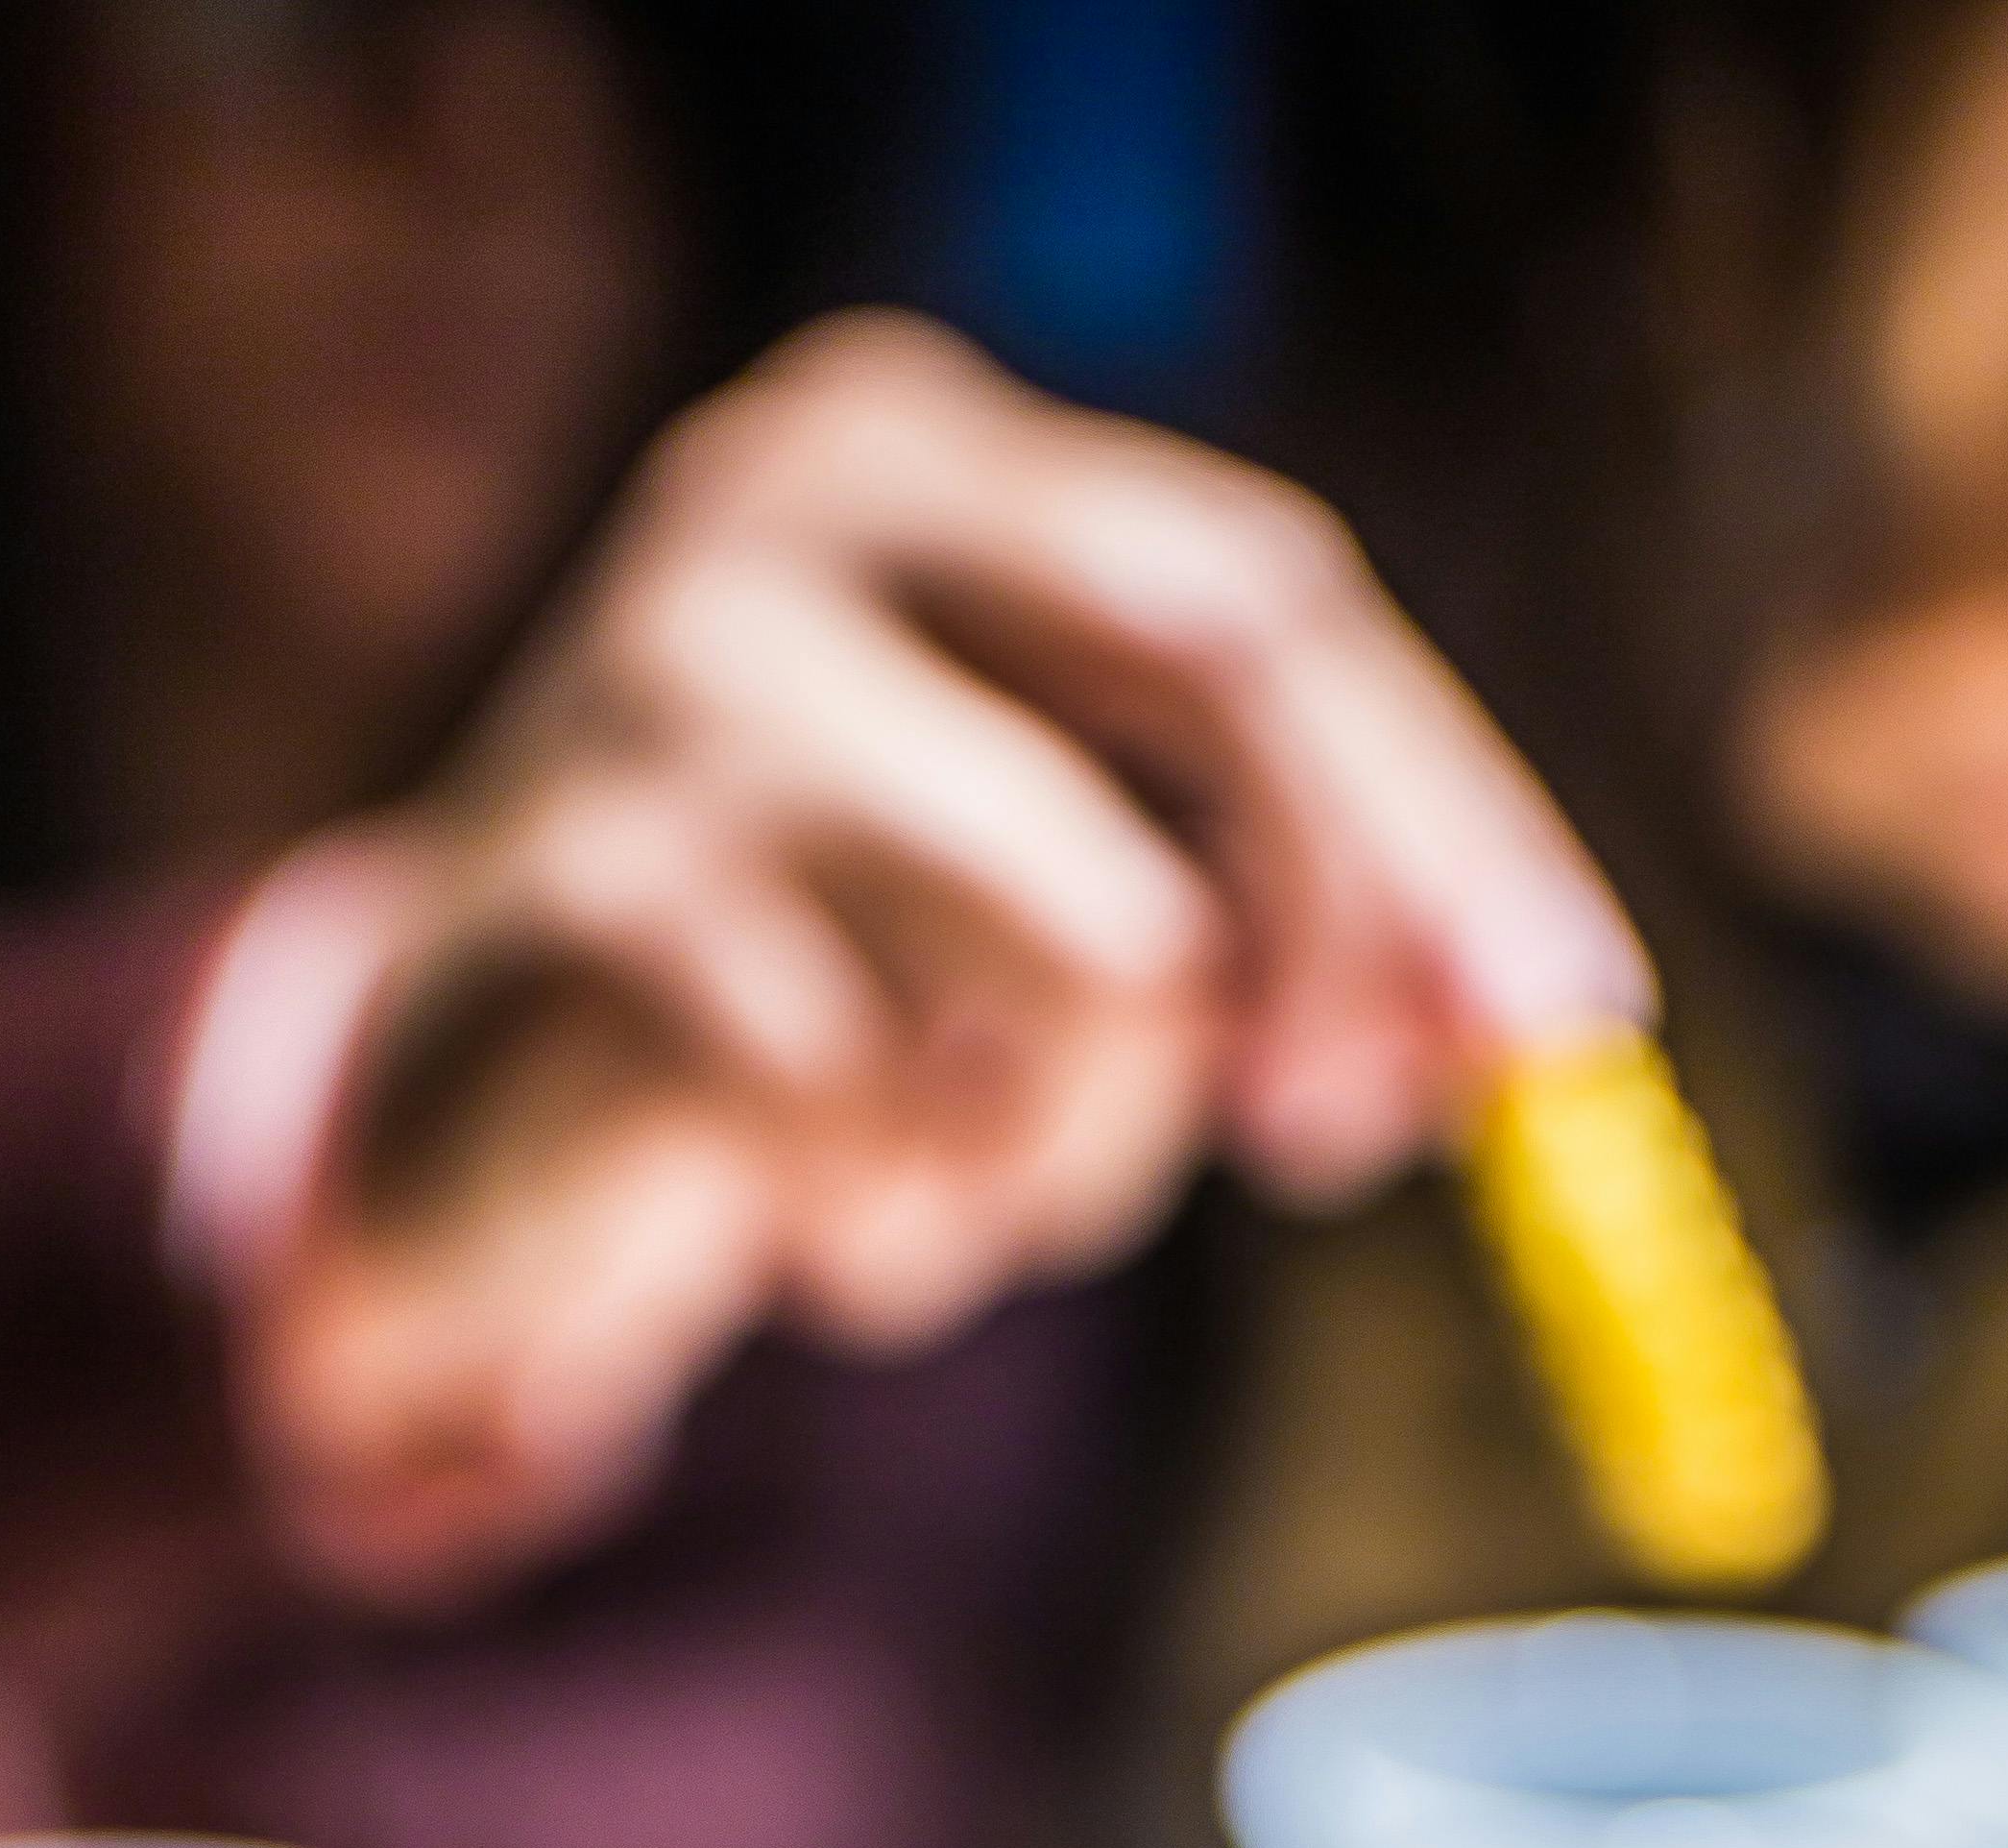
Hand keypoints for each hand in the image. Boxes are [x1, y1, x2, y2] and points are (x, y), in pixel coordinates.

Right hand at [205, 315, 1648, 1600]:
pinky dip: (893, 1231)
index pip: (1267, 601)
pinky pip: (884, 1113)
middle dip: (1329, 935)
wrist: (448, 1102)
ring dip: (1071, 1158)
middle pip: (1219, 667)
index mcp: (925, 454)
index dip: (1439, 831)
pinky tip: (810, 1214)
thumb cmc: (806, 987)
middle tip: (1322, 1143)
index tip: (1559, 1033)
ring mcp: (667, 684)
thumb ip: (1273, 919)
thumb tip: (1541, 1030)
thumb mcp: (1046, 894)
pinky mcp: (580, 901)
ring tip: (950, 1188)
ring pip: (1083, 952)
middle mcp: (790, 509)